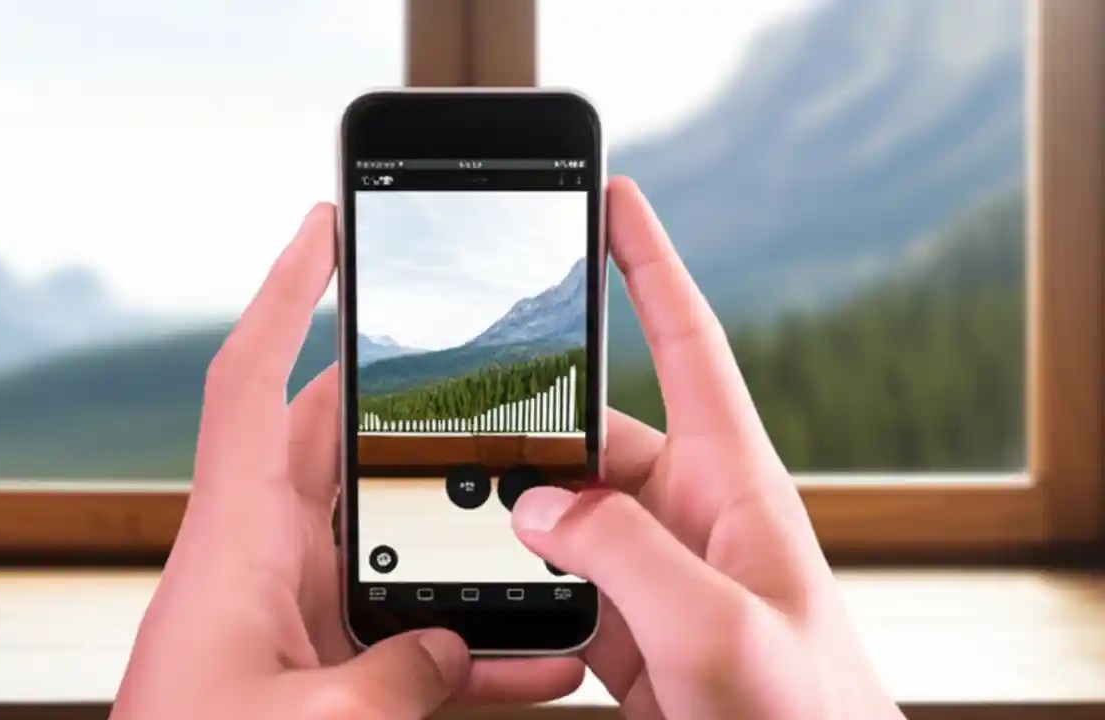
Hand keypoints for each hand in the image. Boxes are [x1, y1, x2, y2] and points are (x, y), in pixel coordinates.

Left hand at [112, 204, 583, 719]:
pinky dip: (465, 636)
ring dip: (453, 534)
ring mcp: (292, 611)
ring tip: (534, 521)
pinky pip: (405, 626)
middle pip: (339, 444)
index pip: (250, 385)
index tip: (323, 230)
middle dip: (410, 410)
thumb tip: (458, 649)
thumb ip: (399, 677)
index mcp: (234, 545)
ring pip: (386, 535)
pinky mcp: (317, 664)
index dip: (283, 297)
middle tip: (484, 388)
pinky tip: (533, 654)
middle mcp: (262, 561)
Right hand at [511, 178, 903, 719]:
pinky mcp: (629, 624)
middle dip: (534, 419)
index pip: (687, 344)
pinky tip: (491, 589)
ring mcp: (657, 570)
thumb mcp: (719, 628)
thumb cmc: (806, 718)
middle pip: (596, 433)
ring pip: (565, 509)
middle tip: (463, 404)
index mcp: (733, 483)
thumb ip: (626, 553)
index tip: (614, 199)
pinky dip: (520, 579)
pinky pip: (560, 577)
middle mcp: (691, 514)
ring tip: (458, 507)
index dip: (650, 265)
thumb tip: (535, 502)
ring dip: (516, 510)